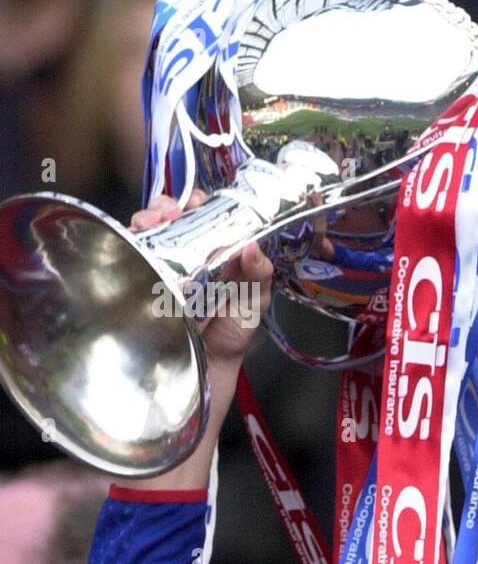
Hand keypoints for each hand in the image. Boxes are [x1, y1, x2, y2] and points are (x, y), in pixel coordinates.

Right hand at [130, 192, 273, 369]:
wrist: (208, 362)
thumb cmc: (233, 330)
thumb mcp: (256, 300)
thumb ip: (259, 274)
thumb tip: (253, 246)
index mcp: (218, 251)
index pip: (207, 215)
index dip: (201, 202)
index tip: (199, 201)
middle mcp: (189, 252)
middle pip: (174, 214)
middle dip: (169, 204)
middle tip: (173, 210)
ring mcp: (164, 263)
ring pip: (151, 227)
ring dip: (150, 214)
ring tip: (155, 219)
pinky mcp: (143, 277)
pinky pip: (134, 249)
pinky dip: (133, 235)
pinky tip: (139, 232)